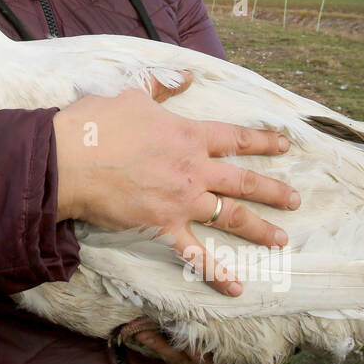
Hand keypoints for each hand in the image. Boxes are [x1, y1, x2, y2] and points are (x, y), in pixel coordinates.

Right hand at [52, 77, 297, 296]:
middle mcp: (194, 169)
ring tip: (281, 240)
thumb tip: (185, 75)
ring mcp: (182, 200)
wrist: (68, 160)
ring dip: (259, 229)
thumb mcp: (132, 94)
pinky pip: (196, 255)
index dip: (262, 142)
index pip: (234, 138)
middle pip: (243, 181)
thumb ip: (162, 86)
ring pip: (231, 216)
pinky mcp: (163, 226)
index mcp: (188, 135)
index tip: (284, 146)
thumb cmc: (96, 125)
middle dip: (273, 191)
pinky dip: (217, 273)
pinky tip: (237, 289)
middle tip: (295, 200)